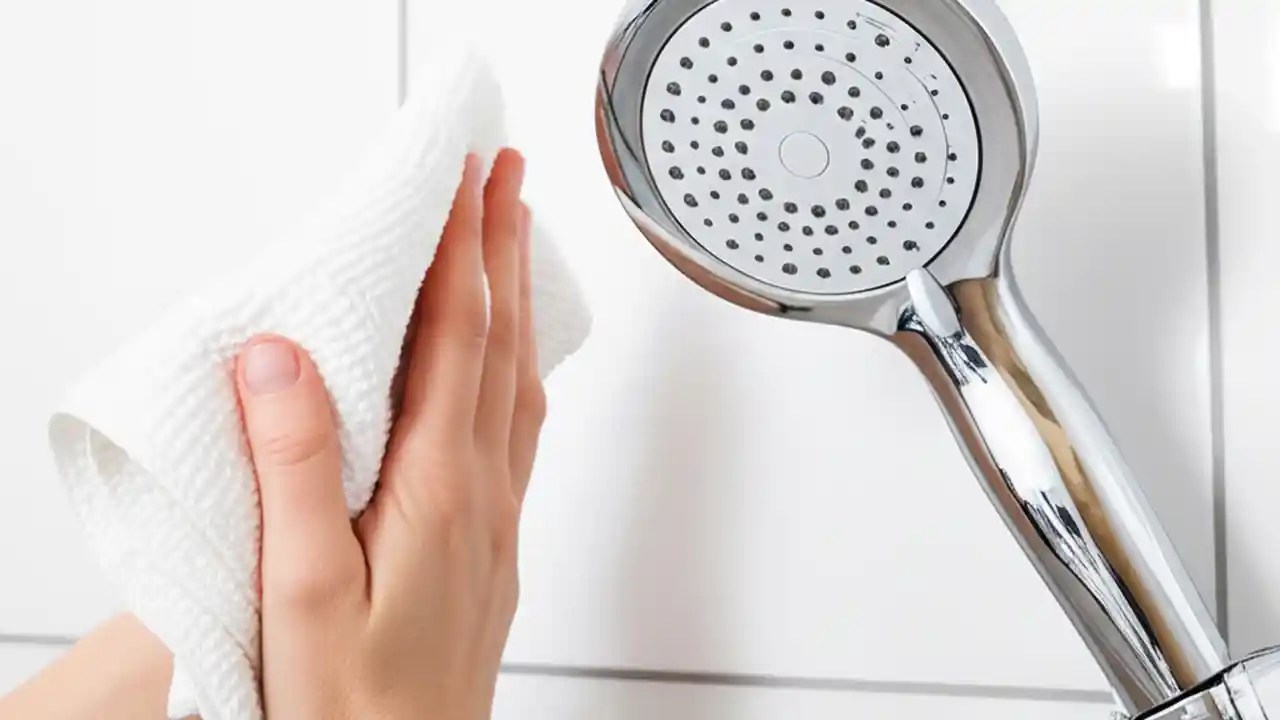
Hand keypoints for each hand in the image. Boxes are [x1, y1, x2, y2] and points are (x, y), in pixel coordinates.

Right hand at [235, 150, 542, 718]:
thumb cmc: (355, 703)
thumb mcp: (303, 588)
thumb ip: (294, 468)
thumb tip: (281, 358)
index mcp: (439, 486)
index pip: (458, 337)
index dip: (464, 248)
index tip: (469, 178)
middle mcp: (483, 490)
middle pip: (502, 342)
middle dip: (505, 248)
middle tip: (511, 175)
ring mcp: (496, 514)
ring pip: (518, 380)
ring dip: (518, 300)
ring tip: (515, 243)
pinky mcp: (491, 540)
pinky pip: (517, 426)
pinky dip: (516, 367)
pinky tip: (510, 365)